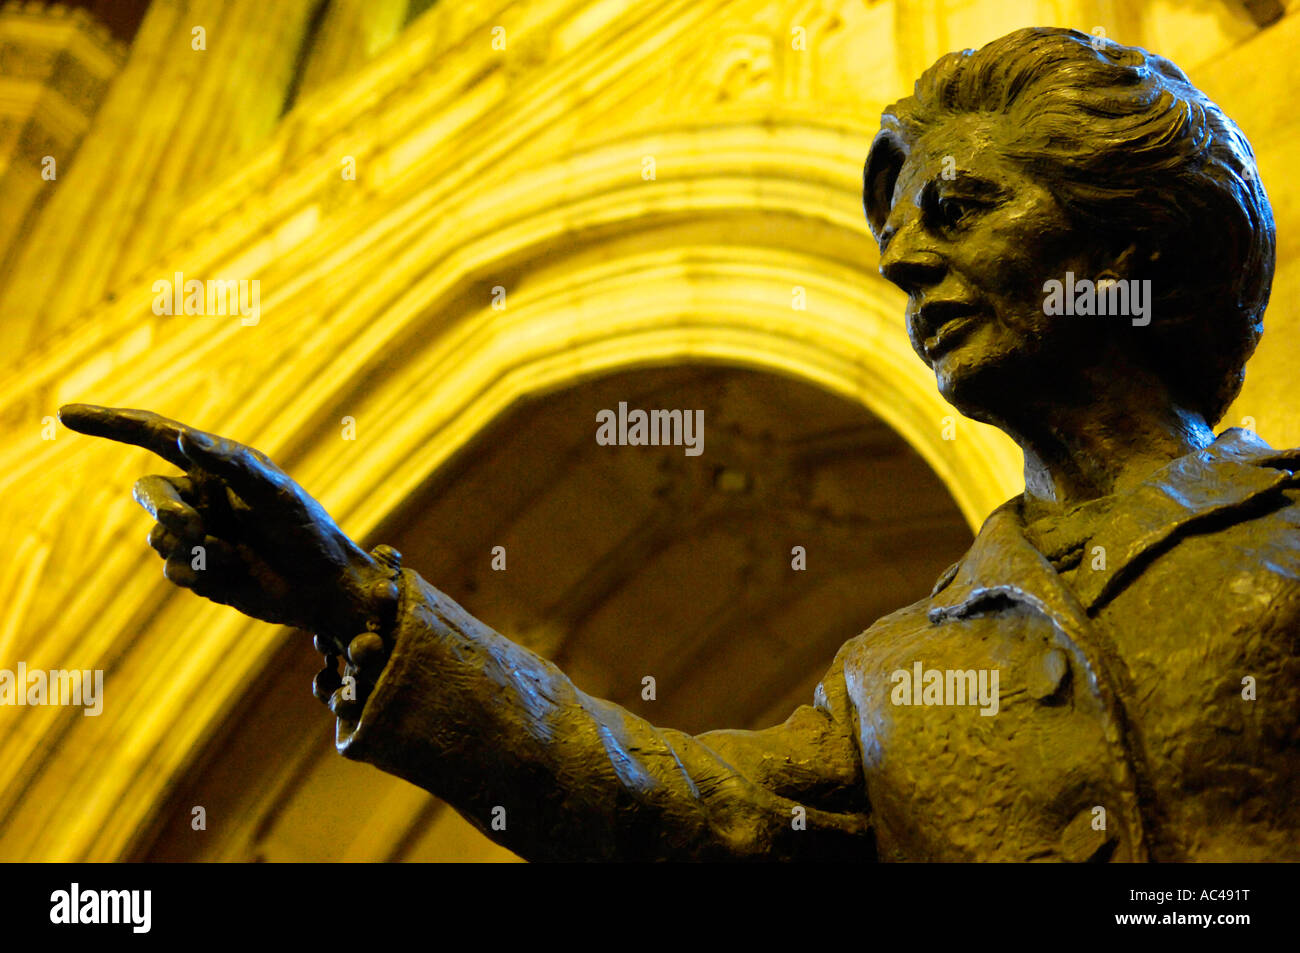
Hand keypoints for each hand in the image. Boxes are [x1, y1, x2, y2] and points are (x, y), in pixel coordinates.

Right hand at [58, 404, 394, 651]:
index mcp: (219, 466)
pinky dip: (195, 574)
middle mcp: (204, 496)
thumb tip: (184, 438)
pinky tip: (230, 574)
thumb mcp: (275, 493)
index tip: (66, 414)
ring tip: (232, 554)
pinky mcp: (200, 572)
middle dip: (165, 511)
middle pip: (150, 494)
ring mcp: (200, 534)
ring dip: (191, 548)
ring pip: (159, 537)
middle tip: (196, 528)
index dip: (111, 424)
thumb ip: (230, 464)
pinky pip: (172, 570)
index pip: (155, 437)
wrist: (325, 588)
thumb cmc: (309, 531)